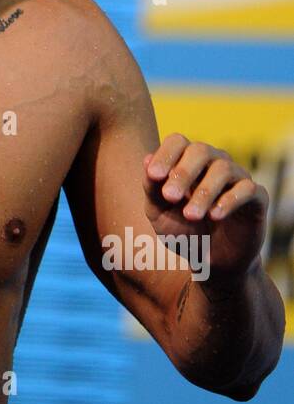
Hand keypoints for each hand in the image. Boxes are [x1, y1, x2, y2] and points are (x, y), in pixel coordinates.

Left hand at [143, 133, 267, 281]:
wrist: (210, 261)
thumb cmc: (182, 231)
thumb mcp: (159, 214)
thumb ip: (151, 189)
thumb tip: (146, 159)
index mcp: (187, 161)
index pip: (177, 142)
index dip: (165, 155)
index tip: (153, 176)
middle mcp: (213, 163)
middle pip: (200, 150)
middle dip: (183, 172)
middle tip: (169, 197)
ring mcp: (236, 178)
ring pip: (223, 169)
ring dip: (204, 192)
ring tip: (190, 216)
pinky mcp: (257, 198)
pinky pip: (247, 188)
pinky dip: (230, 200)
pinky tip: (215, 215)